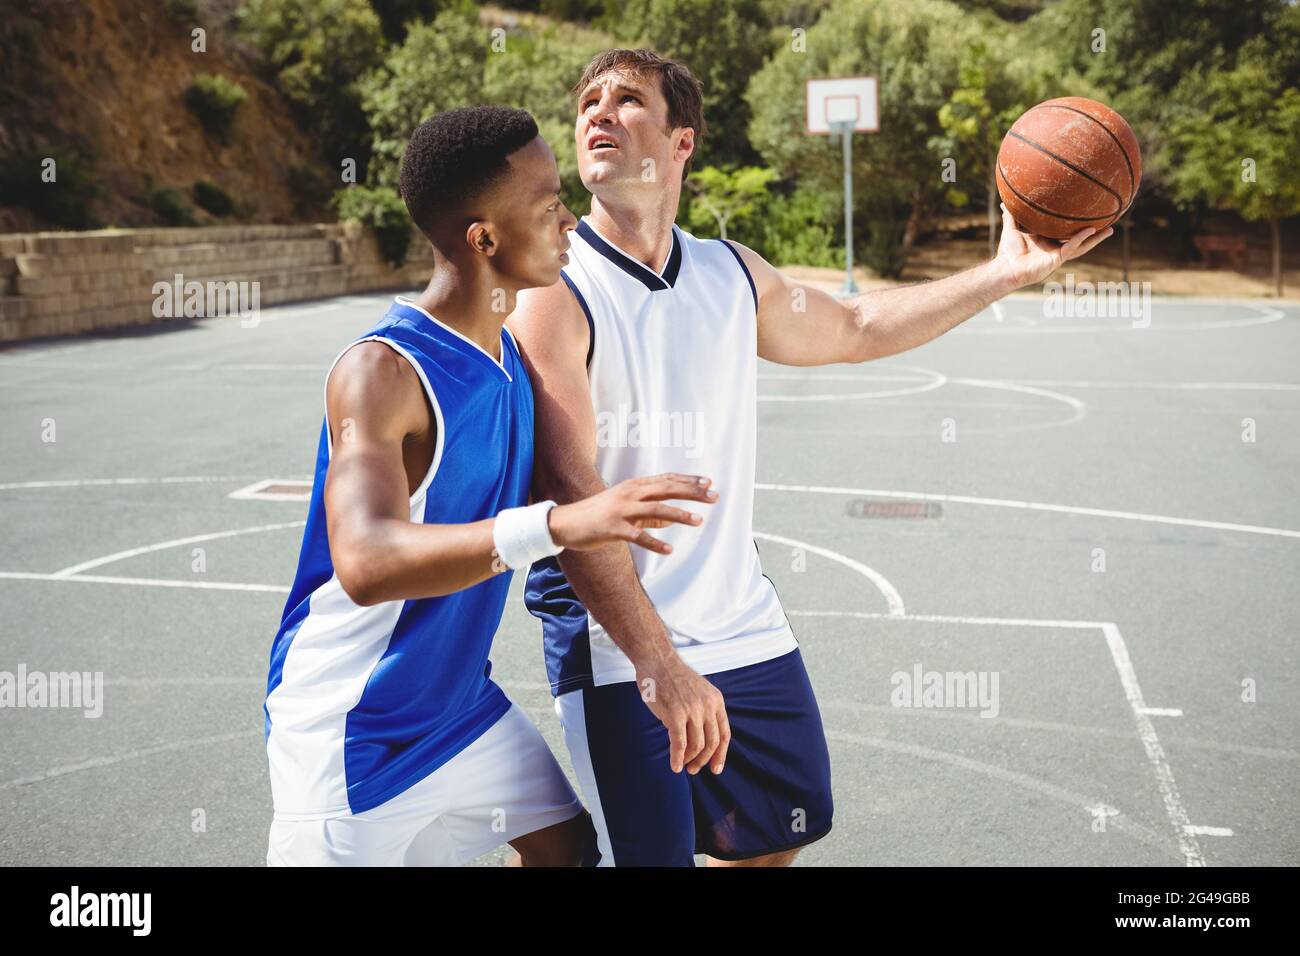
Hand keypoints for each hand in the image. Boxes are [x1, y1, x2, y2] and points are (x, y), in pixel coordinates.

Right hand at [546, 473, 717, 554]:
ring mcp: (621, 510)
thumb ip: (649, 513)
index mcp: (633, 487)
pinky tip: (669, 550)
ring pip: (656, 510)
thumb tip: (673, 518)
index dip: (688, 481)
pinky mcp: (613, 528)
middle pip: (666, 490)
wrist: (564, 523)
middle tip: (714, 497)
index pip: (666, 480)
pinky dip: (654, 543)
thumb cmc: (597, 516)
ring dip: (679, 515)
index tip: (709, 483)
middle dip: (692, 493)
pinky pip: (638, 536)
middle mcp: (629, 494)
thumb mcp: (624, 509)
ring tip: (699, 521)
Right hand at [635, 655, 730, 774]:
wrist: (657, 660)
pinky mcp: (675, 714)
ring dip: (690, 760)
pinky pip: (679, 743)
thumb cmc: (674, 677)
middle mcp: (707, 706)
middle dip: (704, 760)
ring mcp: (692, 710)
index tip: (715, 768)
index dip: (721, 755)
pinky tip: (674, 766)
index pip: (724, 734)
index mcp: (716, 701)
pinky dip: (677, 757)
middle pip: (712, 743)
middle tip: (694, 769)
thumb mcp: (700, 691)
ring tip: (683, 765)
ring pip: (697, 745)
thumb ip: (704, 711)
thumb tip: (702, 739)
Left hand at [993, 202, 1113, 289]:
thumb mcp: (1012, 229)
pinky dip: (1081, 238)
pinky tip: (1091, 230)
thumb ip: (1010, 216)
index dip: (1076, 224)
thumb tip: (1004, 203)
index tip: (1085, 213)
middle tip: (1107, 222)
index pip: (1065, 231)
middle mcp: (1055, 247)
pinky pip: (1073, 247)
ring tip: (1110, 229)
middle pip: (1079, 238)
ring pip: (1082, 245)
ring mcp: (1058, 254)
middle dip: (1093, 232)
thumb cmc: (1008, 252)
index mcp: (1047, 240)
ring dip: (1096, 238)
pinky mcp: (1058, 259)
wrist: (1006, 268)